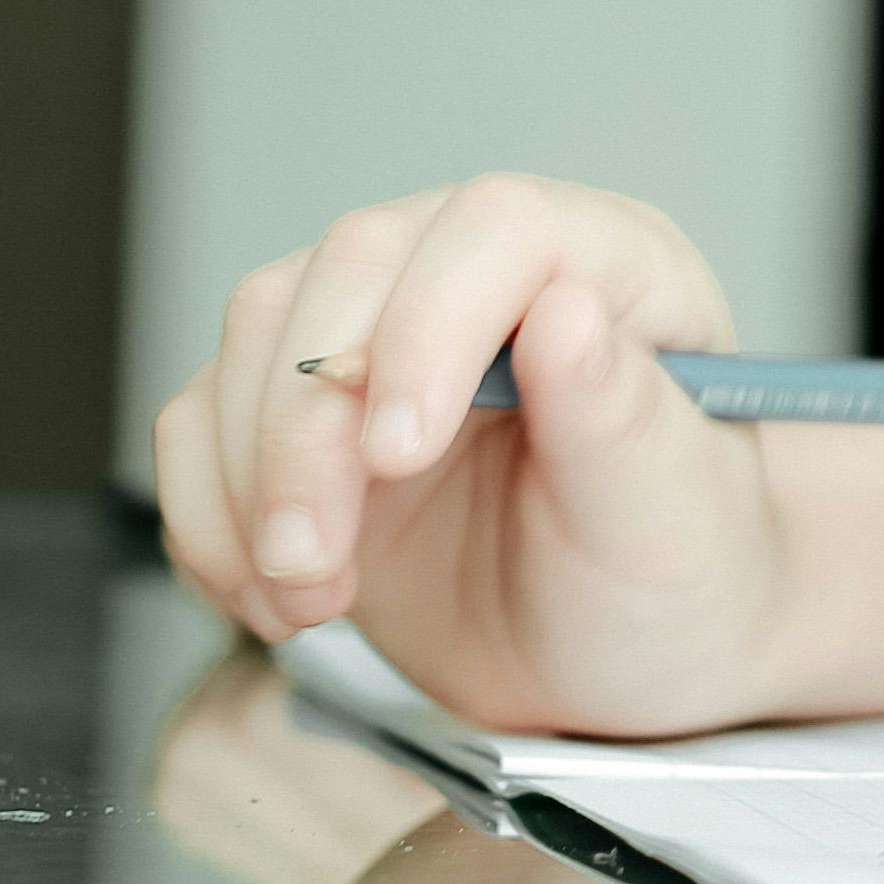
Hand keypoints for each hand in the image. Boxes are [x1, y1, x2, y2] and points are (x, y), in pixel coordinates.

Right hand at [148, 173, 787, 735]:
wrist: (626, 655)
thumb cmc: (679, 578)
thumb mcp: (671, 525)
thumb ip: (623, 422)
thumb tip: (568, 313)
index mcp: (613, 268)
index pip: (497, 228)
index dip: (430, 322)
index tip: (398, 455)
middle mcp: (491, 275)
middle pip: (351, 268)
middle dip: (309, 427)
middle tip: (319, 568)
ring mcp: (389, 332)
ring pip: (259, 329)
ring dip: (252, 477)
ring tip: (310, 600)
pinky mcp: (310, 408)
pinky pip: (205, 417)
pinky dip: (209, 515)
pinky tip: (271, 600)